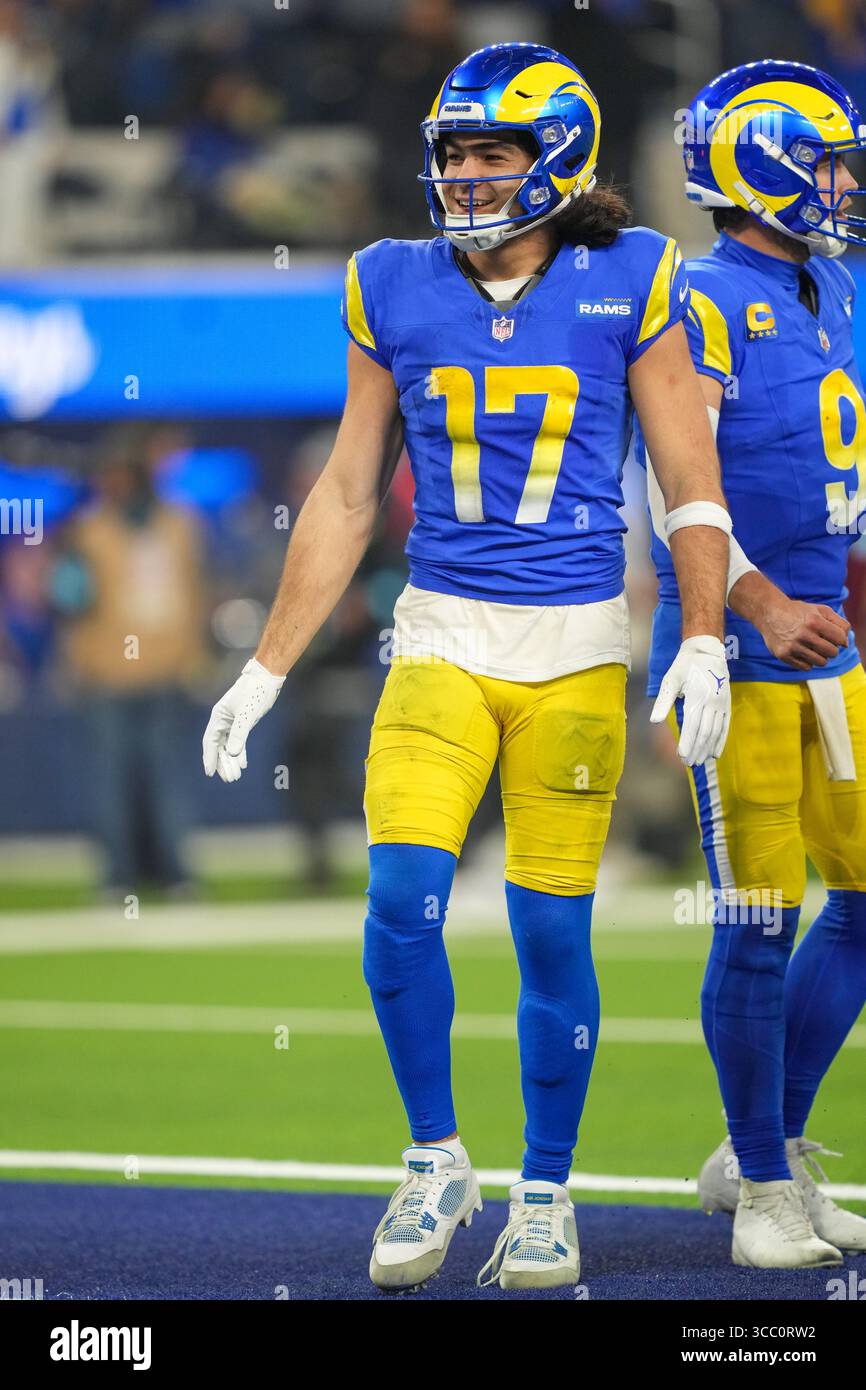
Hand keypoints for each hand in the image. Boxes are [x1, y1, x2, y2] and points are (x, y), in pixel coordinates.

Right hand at [202, 657, 284, 782]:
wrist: (267, 677)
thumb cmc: (256, 691)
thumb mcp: (248, 713)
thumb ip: (240, 733)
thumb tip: (232, 753)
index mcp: (219, 716)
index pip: (210, 741)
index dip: (210, 757)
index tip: (210, 773)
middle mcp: (223, 720)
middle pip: (219, 746)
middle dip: (223, 763)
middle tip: (229, 779)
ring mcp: (233, 721)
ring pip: (228, 745)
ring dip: (231, 760)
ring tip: (235, 776)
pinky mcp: (243, 722)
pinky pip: (238, 741)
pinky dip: (240, 752)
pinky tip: (242, 763)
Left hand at [650, 635, 730, 766]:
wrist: (707, 651)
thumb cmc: (684, 666)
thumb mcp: (670, 680)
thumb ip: (663, 702)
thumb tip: (654, 721)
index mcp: (696, 697)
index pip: (692, 726)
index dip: (687, 743)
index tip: (681, 756)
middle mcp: (711, 702)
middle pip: (705, 733)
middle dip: (696, 750)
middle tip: (689, 763)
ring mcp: (721, 703)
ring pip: (715, 731)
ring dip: (707, 748)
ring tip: (700, 761)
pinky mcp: (726, 704)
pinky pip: (725, 726)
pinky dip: (721, 741)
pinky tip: (715, 753)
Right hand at [757, 595, 849, 670]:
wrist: (770, 613)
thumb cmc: (798, 611)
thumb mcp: (820, 610)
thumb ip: (839, 623)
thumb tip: (845, 644)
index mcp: (814, 621)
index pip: (840, 639)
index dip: (840, 640)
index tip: (834, 638)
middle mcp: (804, 634)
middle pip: (832, 652)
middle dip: (832, 649)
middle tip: (824, 644)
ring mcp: (793, 646)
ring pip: (820, 662)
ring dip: (821, 657)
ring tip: (815, 650)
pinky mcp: (783, 655)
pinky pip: (806, 667)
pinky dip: (808, 662)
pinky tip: (803, 653)